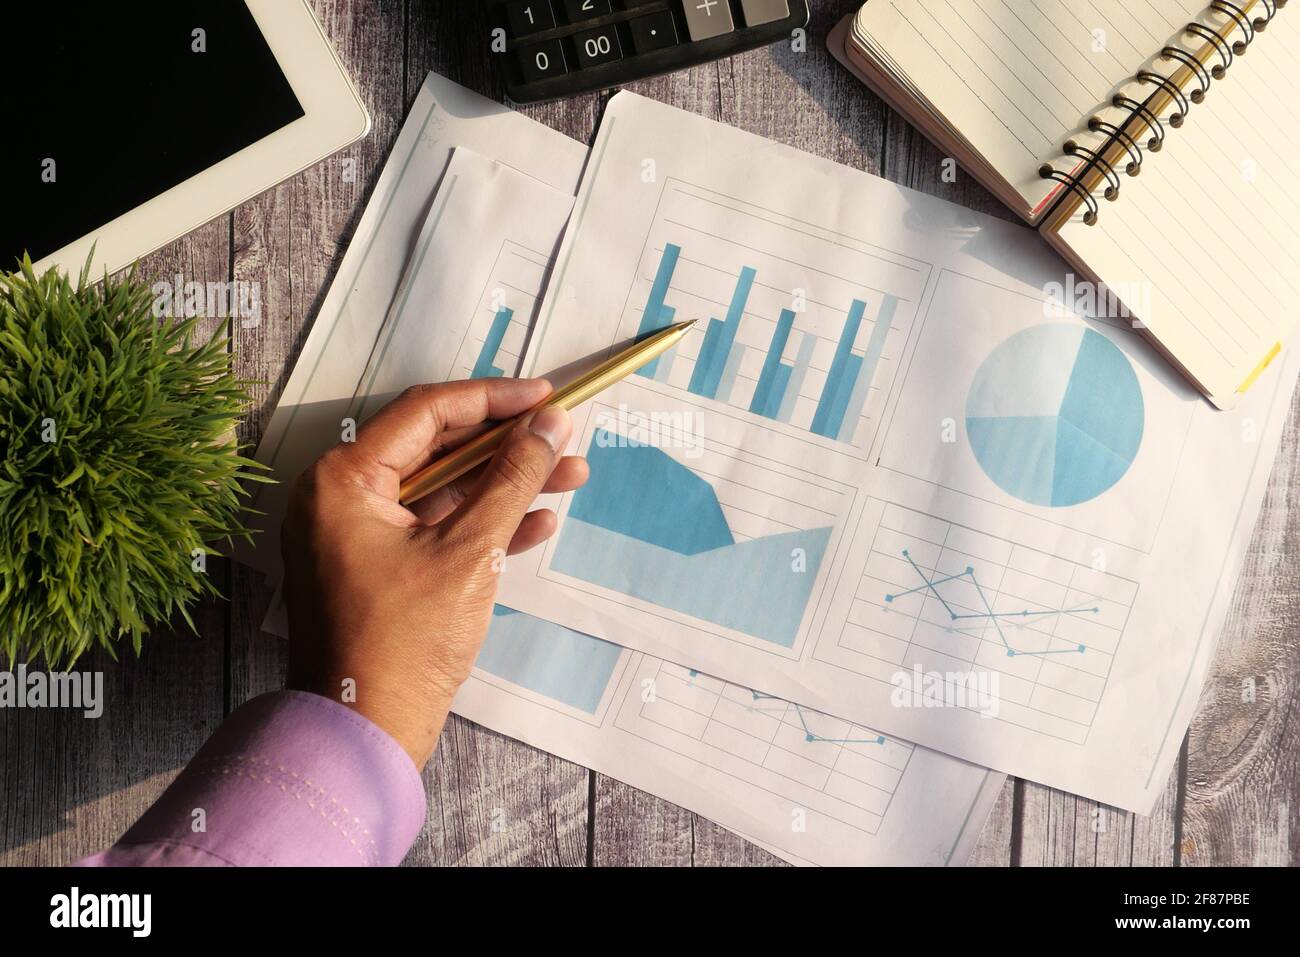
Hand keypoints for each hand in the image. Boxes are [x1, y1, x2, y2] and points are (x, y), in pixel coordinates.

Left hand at [280, 378, 587, 767]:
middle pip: (438, 448)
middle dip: (508, 446)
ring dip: (505, 484)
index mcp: (343, 480)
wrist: (364, 732)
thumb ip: (513, 479)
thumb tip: (551, 426)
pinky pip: (435, 529)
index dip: (494, 399)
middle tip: (564, 438)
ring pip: (443, 490)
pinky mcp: (378, 569)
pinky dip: (484, 524)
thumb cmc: (405, 642)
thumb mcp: (470, 551)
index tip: (547, 396)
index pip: (427, 412)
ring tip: (571, 478)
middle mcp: (341, 498)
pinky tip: (539, 523)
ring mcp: (357, 535)